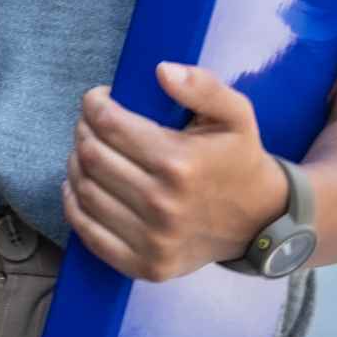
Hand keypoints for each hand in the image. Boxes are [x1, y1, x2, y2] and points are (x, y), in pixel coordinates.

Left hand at [61, 63, 292, 283]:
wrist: (262, 222)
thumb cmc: (240, 160)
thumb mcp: (236, 114)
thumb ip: (203, 86)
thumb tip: (161, 70)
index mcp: (180, 163)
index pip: (109, 124)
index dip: (94, 104)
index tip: (100, 99)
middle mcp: (162, 205)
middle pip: (90, 155)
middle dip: (84, 130)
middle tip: (93, 123)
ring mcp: (152, 241)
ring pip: (84, 191)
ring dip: (76, 163)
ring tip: (89, 150)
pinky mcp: (145, 266)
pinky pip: (88, 233)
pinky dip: (75, 205)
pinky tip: (80, 185)